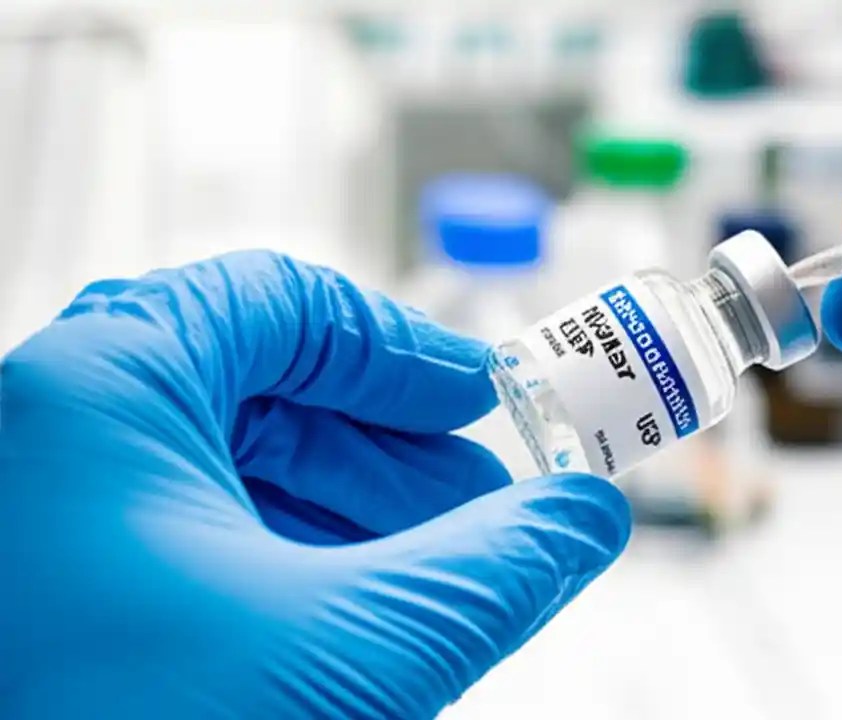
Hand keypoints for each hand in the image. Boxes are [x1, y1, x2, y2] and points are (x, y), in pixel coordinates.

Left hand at [0, 252, 629, 717]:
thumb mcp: (347, 647)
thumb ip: (493, 572)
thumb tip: (586, 518)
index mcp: (98, 392)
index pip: (278, 303)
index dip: (399, 351)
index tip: (481, 400)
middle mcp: (51, 439)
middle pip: (259, 396)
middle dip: (390, 456)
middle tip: (486, 503)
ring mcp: (43, 523)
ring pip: (227, 479)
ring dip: (350, 520)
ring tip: (443, 574)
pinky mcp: (52, 600)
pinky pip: (187, 548)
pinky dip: (287, 569)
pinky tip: (360, 619)